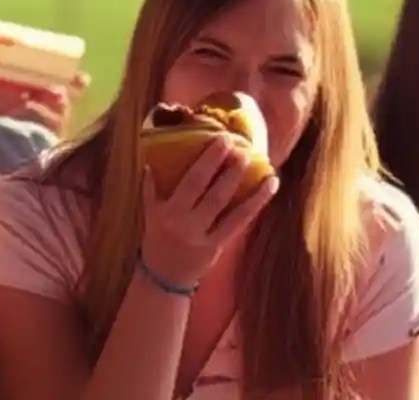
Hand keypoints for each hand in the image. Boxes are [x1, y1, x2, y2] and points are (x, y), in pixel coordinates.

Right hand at [139, 134, 278, 288]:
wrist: (163, 278)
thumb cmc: (156, 239)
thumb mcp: (148, 214)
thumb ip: (149, 189)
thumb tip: (149, 162)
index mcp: (167, 212)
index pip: (191, 181)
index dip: (208, 160)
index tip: (221, 139)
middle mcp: (186, 223)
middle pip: (211, 191)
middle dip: (227, 166)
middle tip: (240, 144)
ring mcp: (203, 236)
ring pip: (226, 205)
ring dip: (241, 181)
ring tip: (254, 159)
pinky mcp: (217, 246)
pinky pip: (239, 221)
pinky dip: (256, 202)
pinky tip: (270, 185)